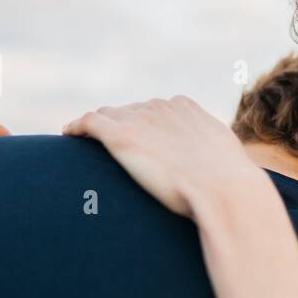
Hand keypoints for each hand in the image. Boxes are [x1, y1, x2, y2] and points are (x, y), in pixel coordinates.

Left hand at [61, 96, 261, 218]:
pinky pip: (89, 123)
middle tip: (109, 150)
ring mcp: (140, 118)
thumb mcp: (224, 156)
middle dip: (119, 126)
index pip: (153, 110)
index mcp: (185, 107)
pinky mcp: (122, 135)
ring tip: (83, 144)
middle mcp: (161, 106)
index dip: (141, 125)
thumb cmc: (229, 184)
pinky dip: (76, 128)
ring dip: (96, 128)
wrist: (224, 191)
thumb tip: (216, 161)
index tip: (136, 141)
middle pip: (128, 111)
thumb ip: (211, 150)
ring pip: (106, 116)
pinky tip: (68, 136)